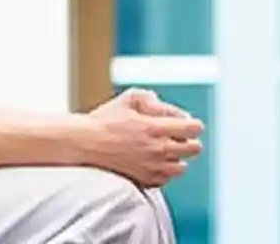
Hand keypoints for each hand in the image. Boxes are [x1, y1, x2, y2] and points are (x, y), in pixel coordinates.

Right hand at [86, 88, 203, 187]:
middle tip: (174, 136)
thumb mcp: (129, 99)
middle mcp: (157, 150)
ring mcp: (152, 168)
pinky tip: (152, 161)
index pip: (193, 128)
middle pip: (194, 148)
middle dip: (188, 140)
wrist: (85, 145)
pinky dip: (164, 171)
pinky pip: (167, 179)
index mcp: (155, 127)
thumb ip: (154, 100)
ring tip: (162, 150)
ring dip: (177, 157)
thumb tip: (172, 112)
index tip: (183, 123)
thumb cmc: (105, 120)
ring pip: (182, 167)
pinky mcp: (144, 181)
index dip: (192, 124)